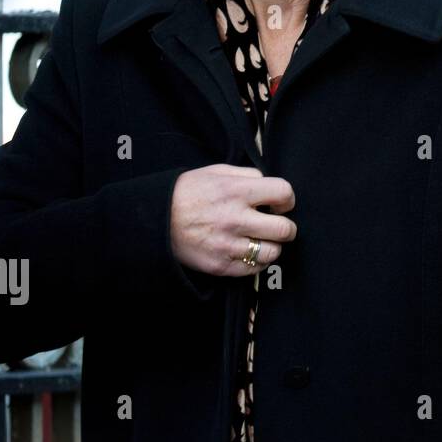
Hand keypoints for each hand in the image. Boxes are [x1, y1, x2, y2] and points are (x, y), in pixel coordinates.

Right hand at [168, 164, 295, 276]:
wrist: (154, 219)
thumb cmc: (186, 193)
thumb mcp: (216, 172)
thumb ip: (247, 176)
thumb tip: (270, 185)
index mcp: (237, 191)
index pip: (284, 193)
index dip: (287, 200)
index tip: (281, 204)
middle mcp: (235, 218)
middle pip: (284, 229)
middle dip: (287, 228)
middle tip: (279, 227)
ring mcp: (228, 244)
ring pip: (272, 253)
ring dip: (272, 247)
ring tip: (262, 241)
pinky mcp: (220, 265)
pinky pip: (253, 269)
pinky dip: (256, 262)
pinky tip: (248, 252)